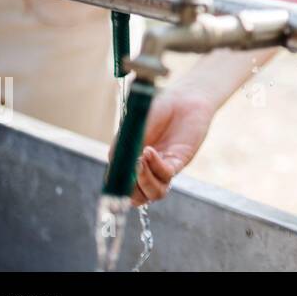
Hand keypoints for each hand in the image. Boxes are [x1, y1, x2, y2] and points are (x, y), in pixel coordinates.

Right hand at [125, 86, 217, 205]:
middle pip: (136, 198)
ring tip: (140, 161)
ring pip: (154, 194)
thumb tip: (115, 169)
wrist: (183, 98)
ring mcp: (163, 168)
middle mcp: (147, 170)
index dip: (115, 188)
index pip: (120, 187)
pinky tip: (149, 151)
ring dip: (144, 181)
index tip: (114, 178)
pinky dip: (155, 166)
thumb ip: (122, 147)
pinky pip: (166, 174)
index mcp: (131, 163)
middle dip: (130, 191)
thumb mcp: (132, 128)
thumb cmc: (157, 110)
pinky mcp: (179, 162)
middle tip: (129, 172)